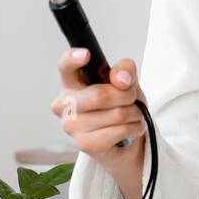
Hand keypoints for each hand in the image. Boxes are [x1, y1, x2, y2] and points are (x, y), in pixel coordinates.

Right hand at [52, 48, 147, 180]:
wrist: (124, 138)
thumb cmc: (118, 104)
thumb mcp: (126, 81)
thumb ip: (125, 71)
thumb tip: (121, 78)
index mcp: (71, 82)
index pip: (65, 66)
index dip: (73, 59)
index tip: (85, 54)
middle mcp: (64, 104)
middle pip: (100, 95)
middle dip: (126, 96)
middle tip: (131, 98)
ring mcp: (71, 126)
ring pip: (116, 114)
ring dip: (134, 113)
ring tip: (132, 115)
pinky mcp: (84, 144)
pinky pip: (120, 130)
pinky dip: (134, 127)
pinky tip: (131, 127)